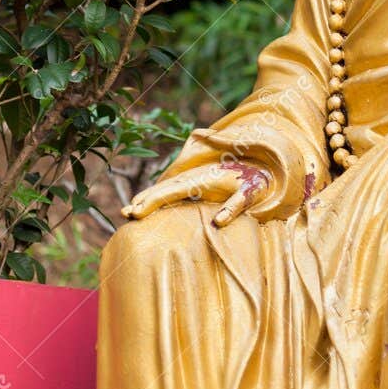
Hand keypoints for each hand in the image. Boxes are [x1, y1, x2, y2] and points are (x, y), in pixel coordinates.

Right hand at [121, 159, 268, 226]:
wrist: (262, 165)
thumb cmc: (256, 183)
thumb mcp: (250, 194)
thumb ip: (236, 207)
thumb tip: (218, 223)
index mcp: (203, 180)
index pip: (172, 191)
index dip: (153, 201)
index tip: (136, 211)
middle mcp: (195, 177)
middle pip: (164, 188)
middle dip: (145, 200)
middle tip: (125, 214)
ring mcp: (195, 178)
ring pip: (166, 188)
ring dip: (148, 198)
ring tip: (130, 211)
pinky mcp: (197, 183)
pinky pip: (173, 190)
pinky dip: (159, 197)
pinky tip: (149, 205)